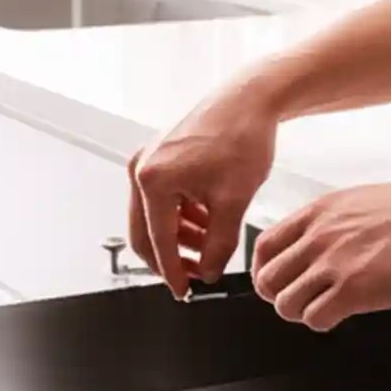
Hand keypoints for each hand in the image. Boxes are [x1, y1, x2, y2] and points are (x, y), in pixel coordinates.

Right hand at [129, 83, 278, 298]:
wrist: (249, 99)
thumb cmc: (241, 137)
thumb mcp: (234, 202)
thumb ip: (219, 245)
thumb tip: (208, 273)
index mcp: (153, 181)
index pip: (158, 242)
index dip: (173, 273)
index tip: (185, 292)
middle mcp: (141, 169)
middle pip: (144, 233)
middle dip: (170, 259)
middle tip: (194, 277)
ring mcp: (146, 161)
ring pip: (153, 218)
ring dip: (177, 238)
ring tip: (208, 248)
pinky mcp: (157, 157)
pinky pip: (161, 199)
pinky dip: (180, 217)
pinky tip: (206, 223)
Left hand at [251, 178, 390, 330]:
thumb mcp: (365, 202)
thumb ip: (338, 223)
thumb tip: (330, 240)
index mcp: (320, 212)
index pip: (266, 245)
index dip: (265, 269)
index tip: (273, 279)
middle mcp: (319, 236)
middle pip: (269, 278)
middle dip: (278, 296)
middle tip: (295, 302)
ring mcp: (333, 264)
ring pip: (286, 303)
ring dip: (300, 313)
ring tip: (319, 311)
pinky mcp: (352, 291)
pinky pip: (314, 319)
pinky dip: (322, 323)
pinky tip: (339, 318)